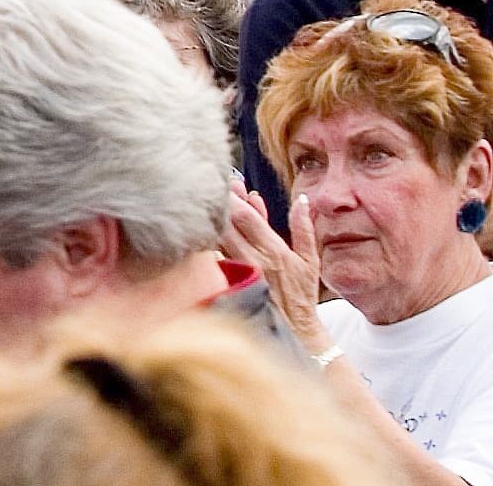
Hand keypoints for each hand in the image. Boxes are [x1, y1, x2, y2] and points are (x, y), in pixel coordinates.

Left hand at [220, 183, 328, 347]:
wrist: (293, 330)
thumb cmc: (301, 294)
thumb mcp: (310, 261)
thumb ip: (304, 228)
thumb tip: (302, 200)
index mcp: (274, 252)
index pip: (247, 217)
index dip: (236, 198)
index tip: (232, 184)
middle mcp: (253, 261)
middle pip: (225, 224)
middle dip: (221, 204)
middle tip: (217, 189)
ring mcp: (237, 274)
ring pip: (214, 239)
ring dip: (212, 220)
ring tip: (209, 205)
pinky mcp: (226, 283)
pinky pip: (210, 257)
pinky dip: (207, 241)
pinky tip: (204, 230)